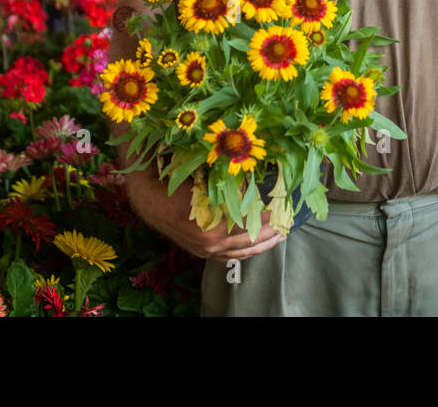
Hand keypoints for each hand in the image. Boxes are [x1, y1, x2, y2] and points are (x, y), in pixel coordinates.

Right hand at [128, 170, 284, 261]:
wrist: (148, 196)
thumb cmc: (177, 183)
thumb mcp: (207, 180)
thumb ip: (232, 186)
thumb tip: (259, 182)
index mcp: (214, 227)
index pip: (252, 224)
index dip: (271, 216)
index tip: (286, 206)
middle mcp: (211, 244)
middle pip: (250, 240)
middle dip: (272, 231)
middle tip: (289, 222)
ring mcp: (205, 251)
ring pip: (241, 251)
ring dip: (262, 244)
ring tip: (279, 236)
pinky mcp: (201, 252)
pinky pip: (229, 256)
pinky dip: (245, 251)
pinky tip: (256, 246)